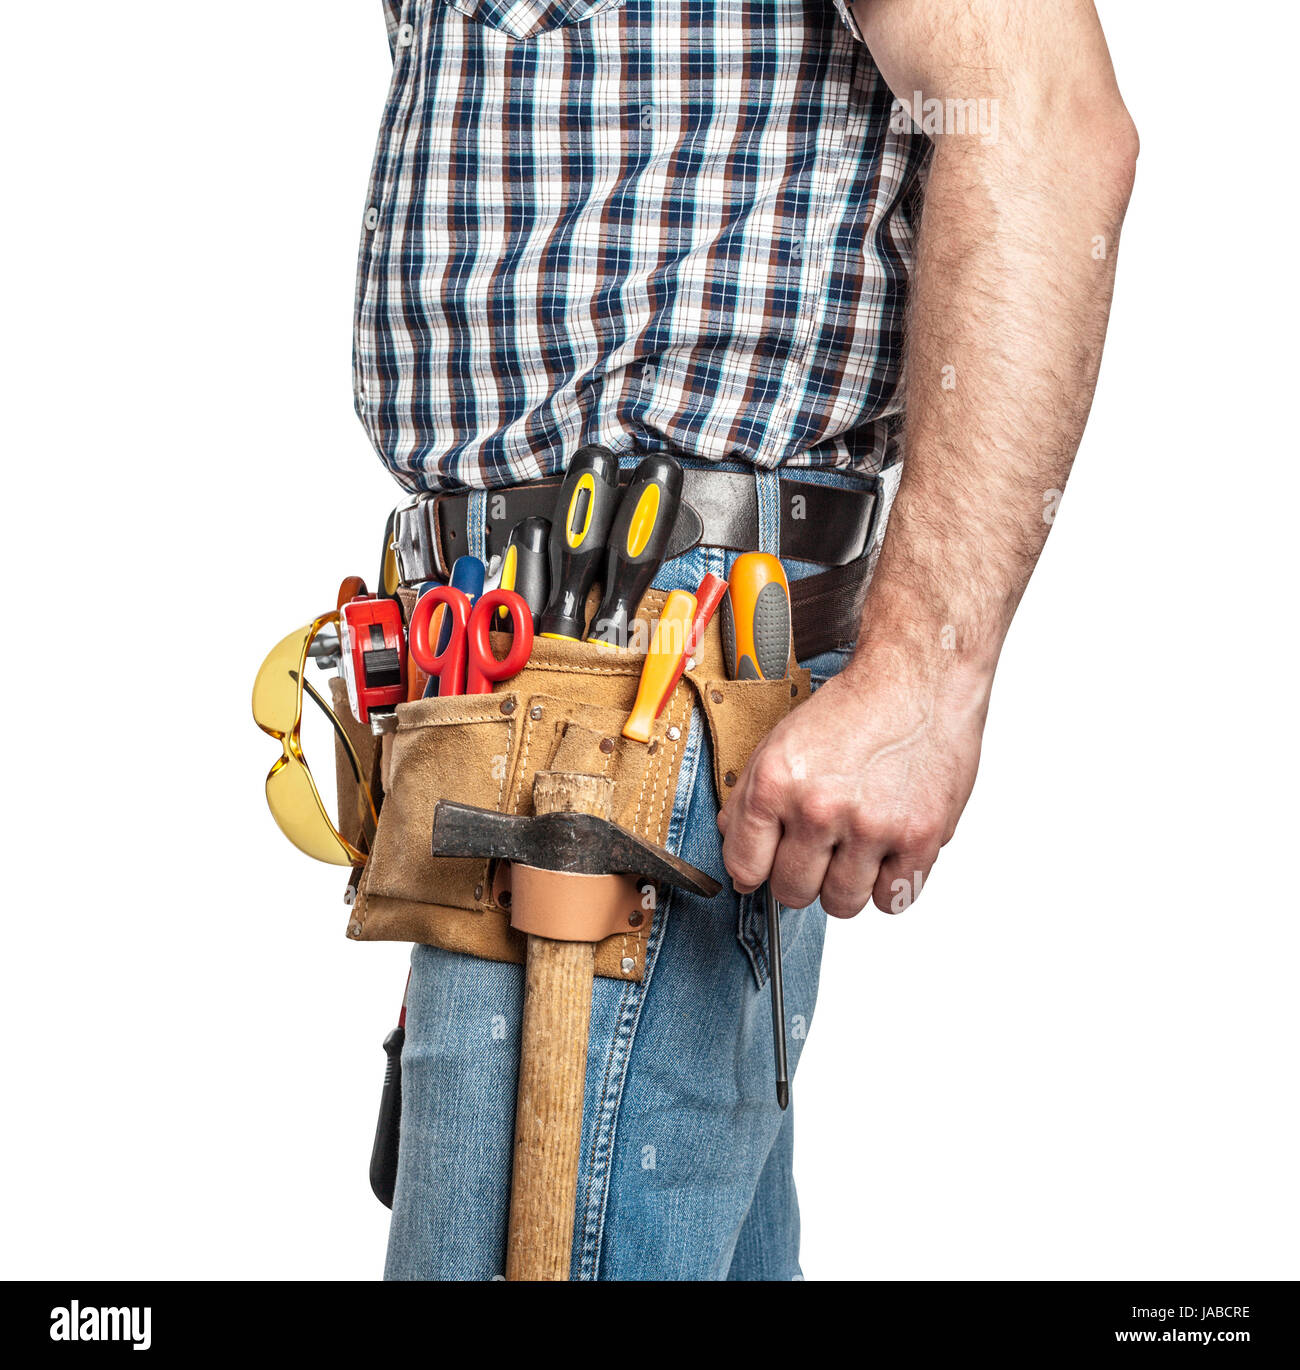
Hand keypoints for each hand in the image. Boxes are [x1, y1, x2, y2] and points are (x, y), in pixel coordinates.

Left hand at [716, 643, 990, 915]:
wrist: (917, 680)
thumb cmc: (854, 709)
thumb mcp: (781, 743)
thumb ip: (750, 798)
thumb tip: (735, 850)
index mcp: (777, 783)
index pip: (745, 867)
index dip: (756, 870)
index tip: (768, 864)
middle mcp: (820, 807)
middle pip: (792, 893)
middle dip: (801, 877)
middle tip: (819, 851)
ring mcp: (871, 826)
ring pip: (842, 904)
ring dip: (846, 885)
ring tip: (855, 849)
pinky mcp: (919, 837)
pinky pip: (892, 900)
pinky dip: (888, 885)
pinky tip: (886, 853)